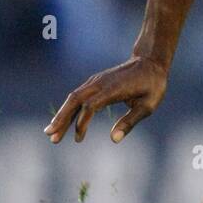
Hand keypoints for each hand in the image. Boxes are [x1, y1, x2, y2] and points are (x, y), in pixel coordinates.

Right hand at [44, 56, 167, 144]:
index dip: (82, 122)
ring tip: (50, 133)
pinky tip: (62, 121)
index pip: (91, 105)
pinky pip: (77, 96)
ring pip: (73, 98)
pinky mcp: (95, 83)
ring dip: (61, 115)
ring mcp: (96, 81)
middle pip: (75, 100)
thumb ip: (130, 122)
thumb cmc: (152, 85)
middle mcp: (100, 83)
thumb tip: (113, 139)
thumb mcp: (148, 106)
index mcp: (113, 89)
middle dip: (62, 119)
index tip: (78, 138)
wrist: (150, 62)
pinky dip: (68, 109)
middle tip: (51, 137)